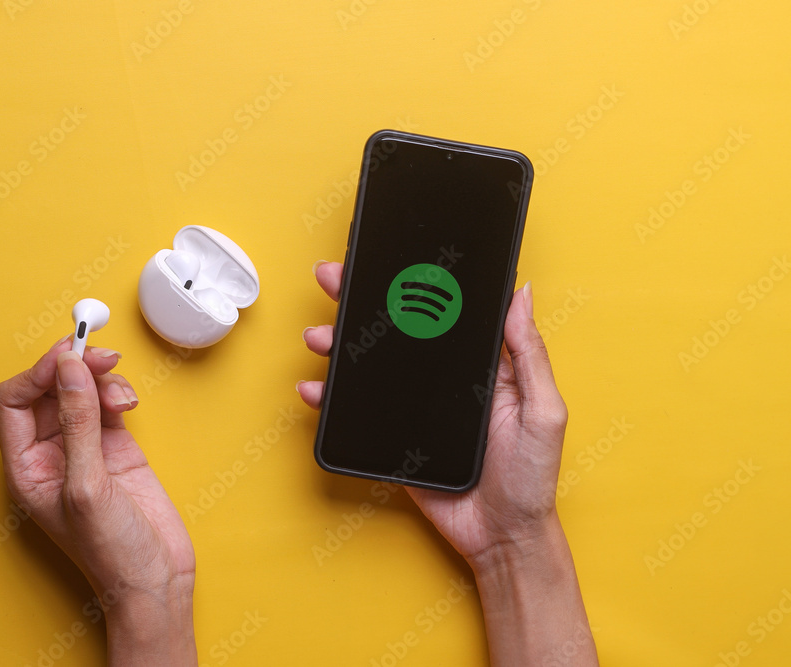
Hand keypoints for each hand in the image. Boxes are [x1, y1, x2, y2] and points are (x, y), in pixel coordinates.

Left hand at [0, 337, 195, 664]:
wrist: (156, 580)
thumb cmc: (111, 553)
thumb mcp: (89, 486)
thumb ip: (78, 422)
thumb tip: (68, 368)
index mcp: (25, 466)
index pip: (14, 400)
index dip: (39, 372)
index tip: (70, 355)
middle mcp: (49, 452)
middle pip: (48, 387)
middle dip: (73, 365)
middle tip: (101, 354)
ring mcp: (83, 448)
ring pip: (80, 389)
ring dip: (100, 378)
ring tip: (121, 387)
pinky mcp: (114, 447)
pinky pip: (107, 402)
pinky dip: (118, 392)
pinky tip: (129, 403)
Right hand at [299, 261, 597, 665]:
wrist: (502, 535)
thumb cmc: (531, 477)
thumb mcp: (544, 411)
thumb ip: (530, 355)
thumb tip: (521, 295)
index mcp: (480, 366)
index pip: (443, 314)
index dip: (414, 285)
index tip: (388, 260)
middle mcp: (443, 381)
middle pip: (397, 331)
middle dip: (361, 303)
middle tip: (333, 279)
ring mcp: (415, 408)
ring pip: (370, 366)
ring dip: (338, 345)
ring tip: (319, 337)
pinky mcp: (394, 437)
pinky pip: (358, 412)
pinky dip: (332, 399)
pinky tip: (316, 389)